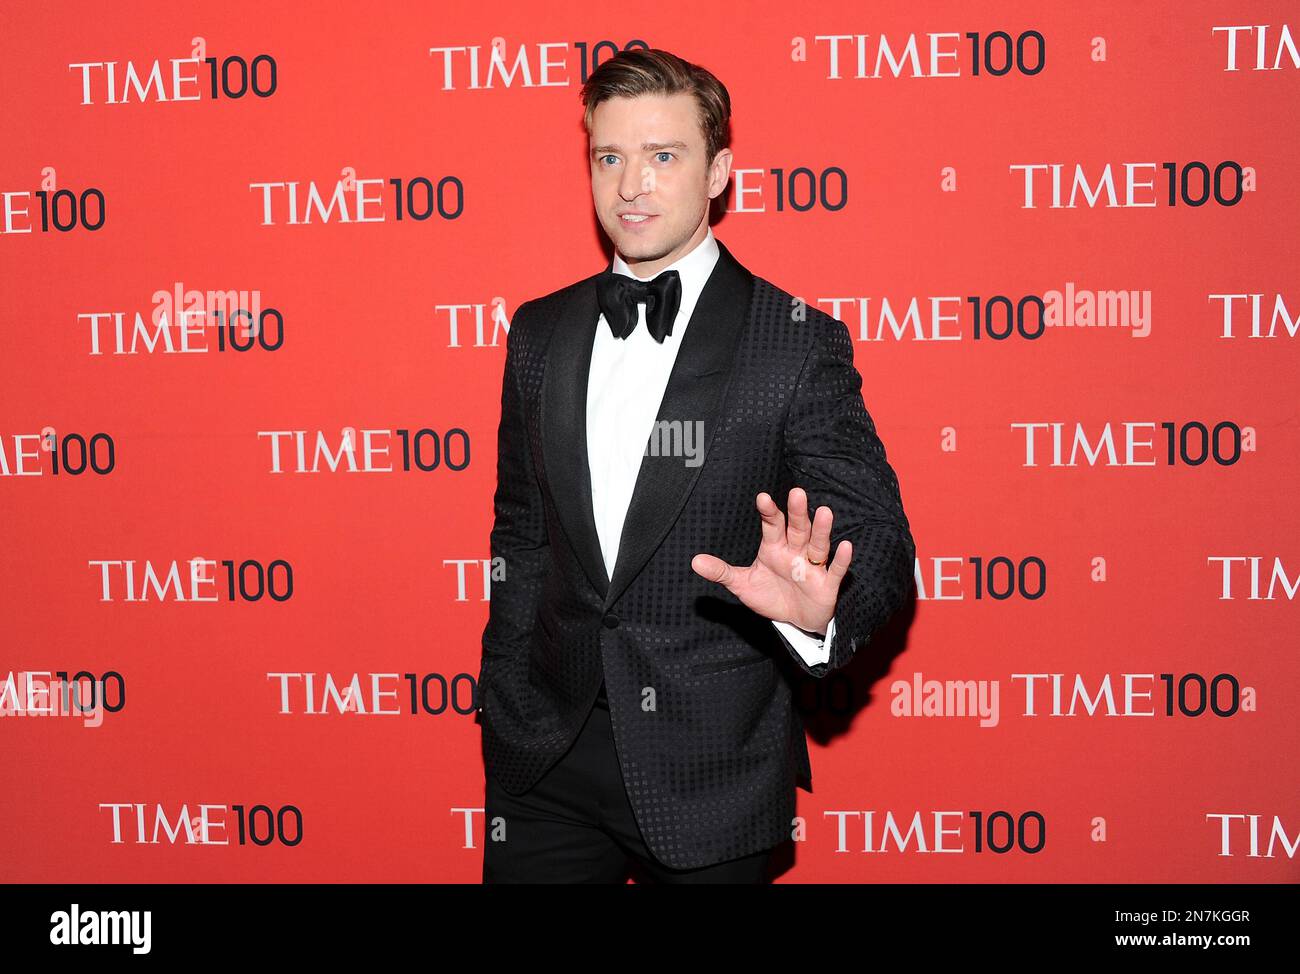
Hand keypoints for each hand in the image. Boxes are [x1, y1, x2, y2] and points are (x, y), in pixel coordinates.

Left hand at [691, 487, 850, 634]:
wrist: (795, 620)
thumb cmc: (771, 595)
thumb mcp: (743, 585)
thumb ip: (721, 572)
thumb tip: (694, 561)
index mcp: (774, 547)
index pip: (772, 525)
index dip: (768, 512)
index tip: (762, 498)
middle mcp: (795, 551)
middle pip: (797, 528)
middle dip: (797, 513)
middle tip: (797, 493)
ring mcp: (812, 566)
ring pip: (818, 544)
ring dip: (821, 530)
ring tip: (825, 512)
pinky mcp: (827, 584)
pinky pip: (835, 570)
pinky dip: (841, 559)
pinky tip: (847, 546)